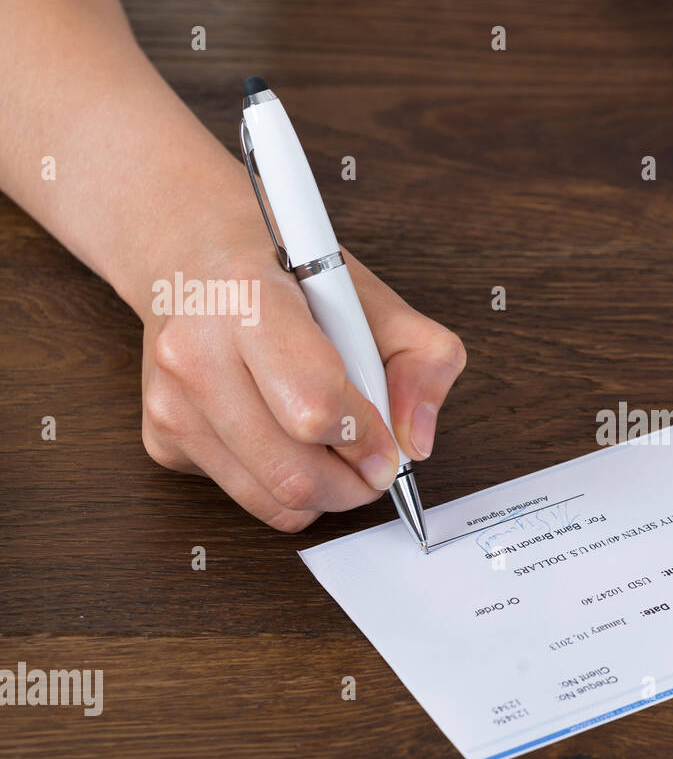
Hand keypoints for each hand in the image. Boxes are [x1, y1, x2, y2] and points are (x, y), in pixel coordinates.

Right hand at [138, 227, 465, 531]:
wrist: (195, 259)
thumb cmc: (288, 277)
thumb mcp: (374, 298)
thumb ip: (423, 360)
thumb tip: (414, 441)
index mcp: (248, 301)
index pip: (315, 409)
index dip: (367, 439)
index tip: (387, 441)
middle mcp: (195, 353)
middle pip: (294, 473)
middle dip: (354, 485)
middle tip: (373, 464)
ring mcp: (171, 403)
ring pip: (273, 500)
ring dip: (325, 493)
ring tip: (338, 451)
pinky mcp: (162, 440)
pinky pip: (248, 498)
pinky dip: (285, 486)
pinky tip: (289, 438)